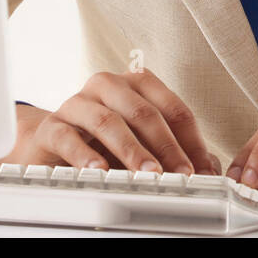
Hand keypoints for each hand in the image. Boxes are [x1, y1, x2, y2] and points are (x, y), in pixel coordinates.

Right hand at [4, 68, 220, 174]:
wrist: (49, 143)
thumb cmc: (102, 139)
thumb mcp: (140, 139)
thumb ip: (170, 148)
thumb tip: (208, 167)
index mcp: (136, 83)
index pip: (172, 107)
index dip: (189, 139)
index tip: (199, 167)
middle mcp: (107, 86)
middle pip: (143, 112)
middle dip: (166, 146)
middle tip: (179, 173)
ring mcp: (77, 103)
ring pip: (109, 121)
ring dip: (132, 150)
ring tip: (146, 174)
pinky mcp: (52, 126)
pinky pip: (69, 138)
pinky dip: (86, 156)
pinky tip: (100, 171)